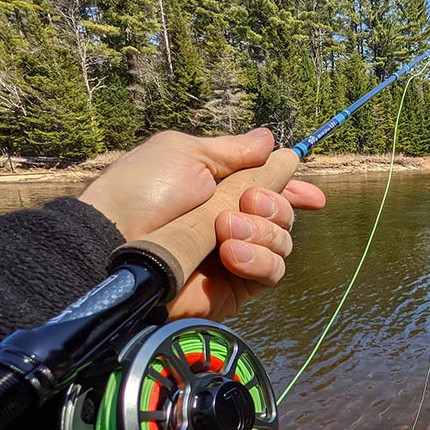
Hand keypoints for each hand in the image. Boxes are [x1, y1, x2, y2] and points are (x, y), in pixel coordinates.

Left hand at [79, 129, 325, 320]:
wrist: (116, 240)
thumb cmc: (143, 192)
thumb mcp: (188, 153)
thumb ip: (235, 151)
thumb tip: (270, 140)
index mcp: (221, 191)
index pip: (271, 192)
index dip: (294, 192)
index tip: (314, 196)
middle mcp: (232, 225)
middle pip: (284, 215)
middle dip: (274, 204)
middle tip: (246, 201)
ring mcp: (236, 259)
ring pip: (284, 243)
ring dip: (263, 230)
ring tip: (225, 229)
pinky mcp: (237, 289)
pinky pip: (272, 272)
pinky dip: (258, 258)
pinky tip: (231, 253)